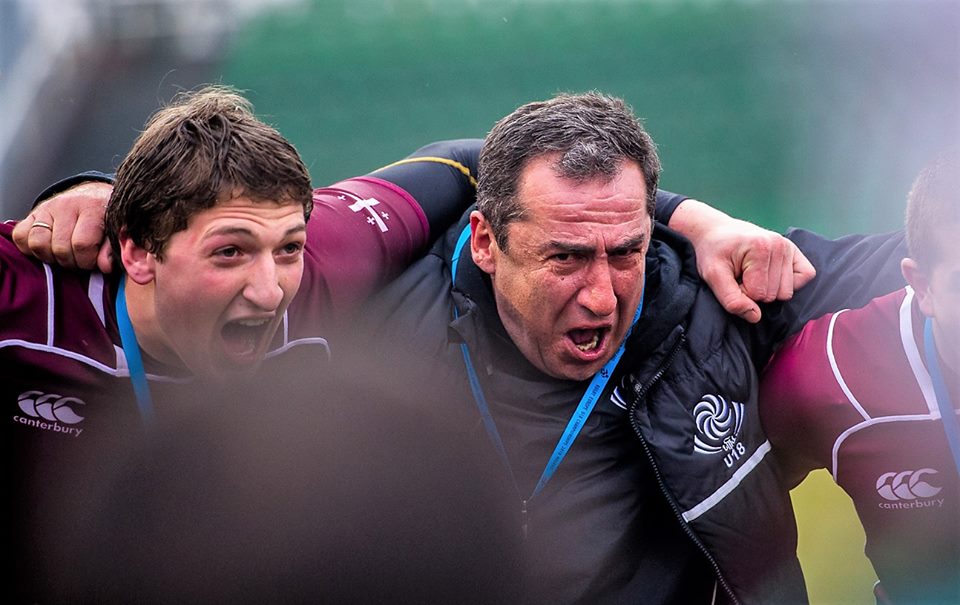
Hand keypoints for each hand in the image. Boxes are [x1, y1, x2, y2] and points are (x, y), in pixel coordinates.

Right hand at [12, 181, 113, 272]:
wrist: (94, 197)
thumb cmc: (107, 219)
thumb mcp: (115, 231)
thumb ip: (111, 249)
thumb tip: (104, 267)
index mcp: (92, 207)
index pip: (82, 244)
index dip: (88, 261)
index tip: (94, 262)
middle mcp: (67, 204)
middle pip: (60, 248)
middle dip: (73, 262)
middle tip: (81, 260)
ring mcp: (47, 208)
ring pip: (38, 244)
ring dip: (52, 258)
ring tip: (67, 256)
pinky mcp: (33, 213)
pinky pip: (21, 237)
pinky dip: (32, 249)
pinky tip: (50, 250)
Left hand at [668, 199, 815, 322]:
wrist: (715, 231)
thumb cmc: (713, 252)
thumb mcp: (713, 276)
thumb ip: (731, 299)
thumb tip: (755, 317)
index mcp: (760, 248)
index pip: (758, 294)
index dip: (742, 293)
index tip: (732, 278)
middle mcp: (779, 245)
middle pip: (775, 295)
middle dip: (755, 292)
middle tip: (741, 276)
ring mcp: (788, 246)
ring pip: (787, 291)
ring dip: (768, 288)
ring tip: (752, 273)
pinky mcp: (794, 250)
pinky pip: (806, 276)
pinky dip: (789, 283)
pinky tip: (770, 275)